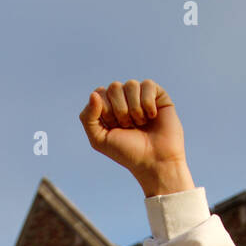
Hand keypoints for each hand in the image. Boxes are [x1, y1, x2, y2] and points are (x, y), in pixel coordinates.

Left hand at [79, 79, 191, 195]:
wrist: (155, 161)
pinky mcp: (158, 95)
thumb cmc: (127, 152)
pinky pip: (148, 85)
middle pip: (114, 87)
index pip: (99, 93)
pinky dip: (148, 103)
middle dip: (120, 110)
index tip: (114, 127)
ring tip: (141, 123)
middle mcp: (124, 99)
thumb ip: (88, 117)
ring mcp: (141, 96)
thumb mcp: (99, 139)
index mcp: (108, 107)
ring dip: (134, 109)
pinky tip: (152, 116)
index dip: (106, 111)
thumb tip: (94, 93)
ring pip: (131, 85)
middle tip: (128, 126)